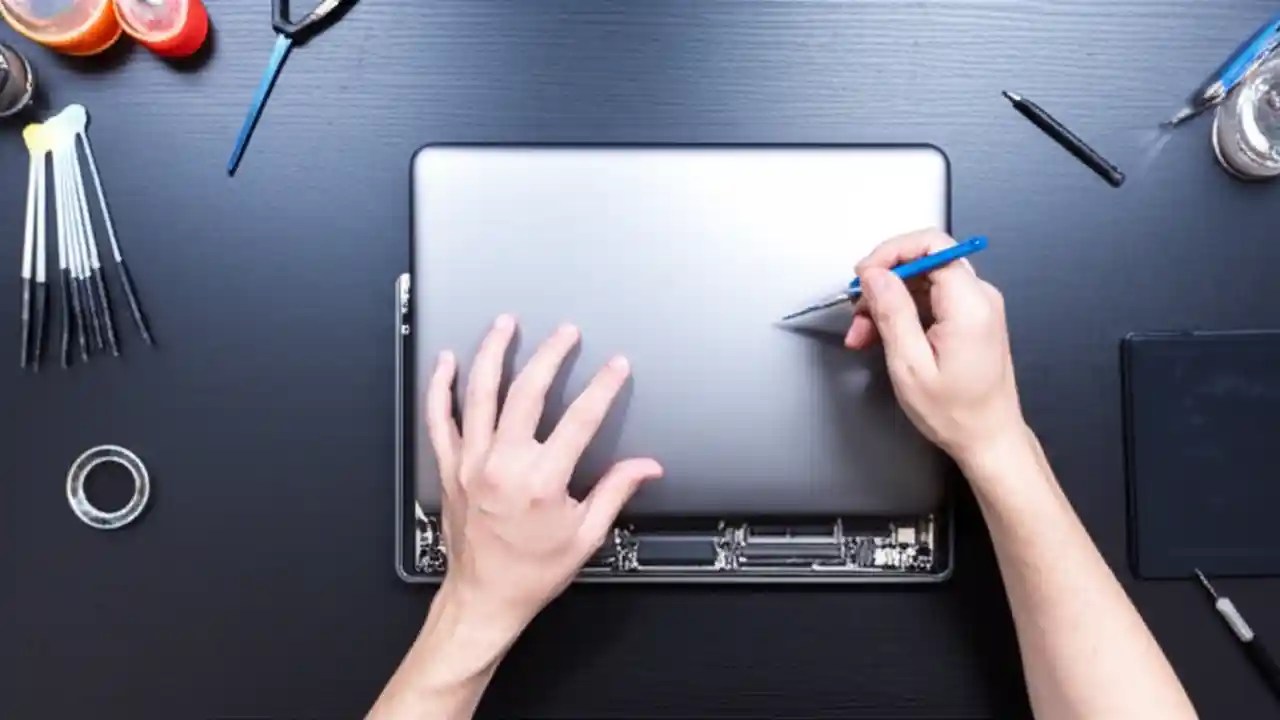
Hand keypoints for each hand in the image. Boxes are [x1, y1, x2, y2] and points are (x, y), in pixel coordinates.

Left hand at [427, 315, 662, 633]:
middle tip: (566, 333)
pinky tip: (447, 362)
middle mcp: (502, 465)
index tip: (616, 367)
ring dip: (493, 353)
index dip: (602, 387)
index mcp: (541, 482)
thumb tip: (647, 467)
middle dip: (550, 355)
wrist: (483, 598)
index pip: (579, 419)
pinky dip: (440, 387)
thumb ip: (615, 492)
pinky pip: (439, 418)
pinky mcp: (449, 468)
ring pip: (479, 394)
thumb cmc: (531, 573)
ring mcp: (471, 463)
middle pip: (527, 392)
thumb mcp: (586, 536)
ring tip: (505, 324)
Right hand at [845, 229, 1026, 472]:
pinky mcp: (969, 317)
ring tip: (863, 334)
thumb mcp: (910, 365)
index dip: (890, 253)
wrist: (989, 438)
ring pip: (921, 281)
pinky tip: (882, 336)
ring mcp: (976, 306)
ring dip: (887, 301)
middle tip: (857, 314)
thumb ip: (892, 312)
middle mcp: (979, 297)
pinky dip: (902, 313)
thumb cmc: (957, 413)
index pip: (930, 245)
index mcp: (970, 304)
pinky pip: (930, 299)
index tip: (863, 276)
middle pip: (923, 261)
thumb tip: (875, 274)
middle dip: (883, 283)